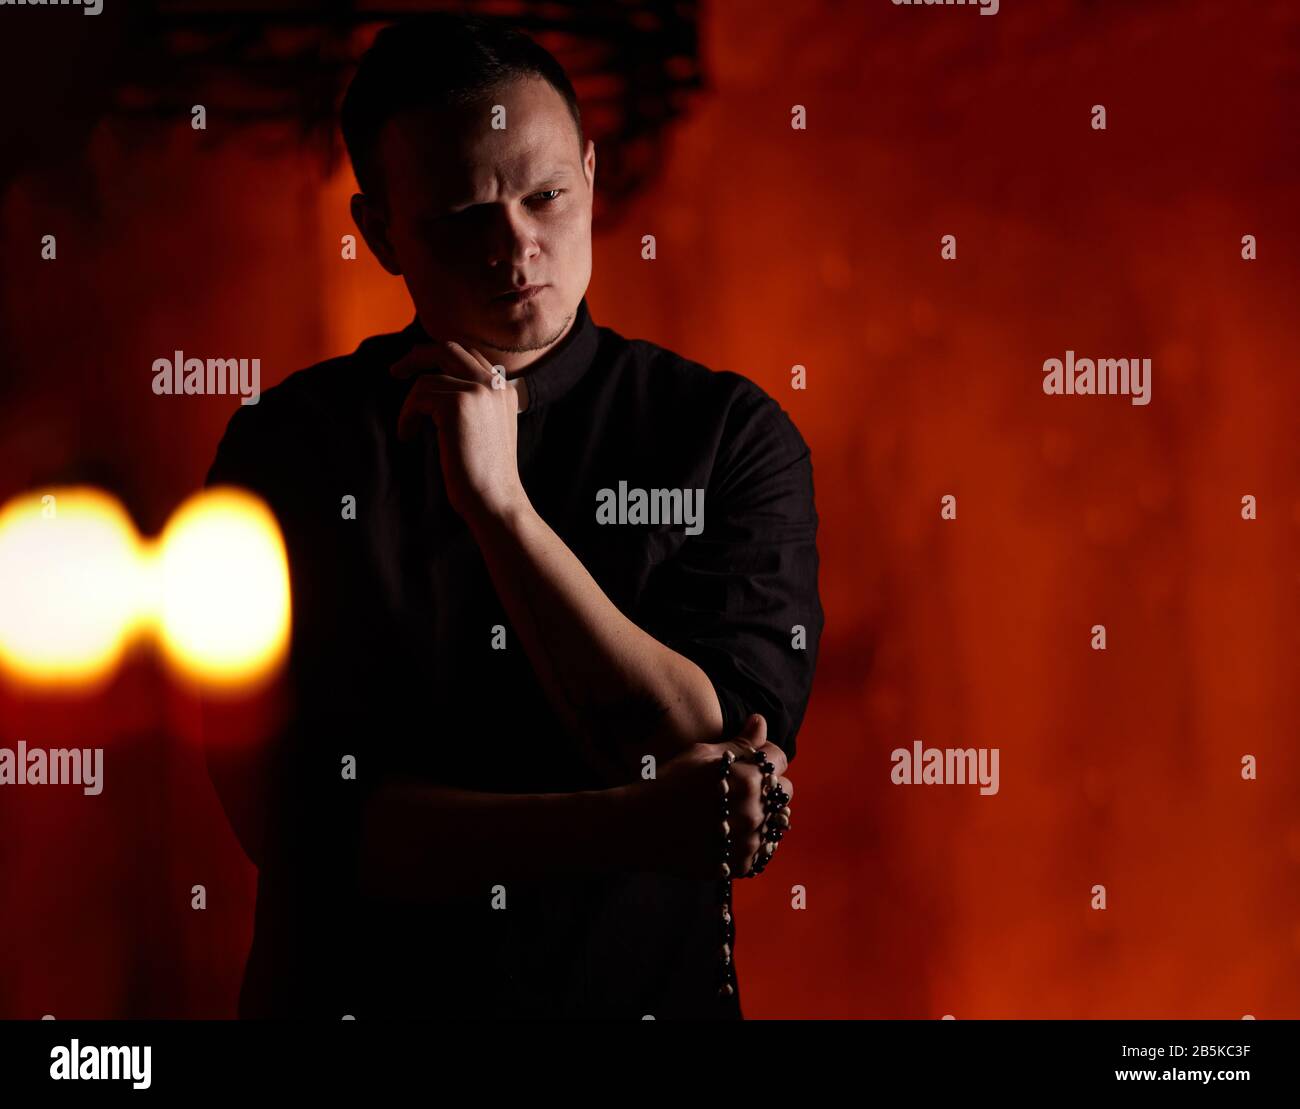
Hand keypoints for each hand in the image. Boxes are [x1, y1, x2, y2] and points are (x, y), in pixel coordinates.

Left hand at [390, 340, 530, 520]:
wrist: (494, 499)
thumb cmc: (484, 475)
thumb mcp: (485, 430)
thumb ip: (473, 404)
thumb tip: (435, 383)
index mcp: (504, 389)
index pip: (468, 354)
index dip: (438, 356)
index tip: (417, 368)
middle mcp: (495, 383)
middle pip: (448, 349)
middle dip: (417, 356)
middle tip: (395, 371)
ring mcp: (478, 390)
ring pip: (427, 380)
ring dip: (410, 406)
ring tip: (408, 431)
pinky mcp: (458, 403)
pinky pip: (418, 397)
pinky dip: (406, 416)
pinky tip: (407, 436)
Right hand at [631, 713, 794, 880]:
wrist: (641, 827)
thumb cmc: (669, 783)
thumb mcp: (702, 754)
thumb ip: (740, 742)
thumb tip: (761, 721)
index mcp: (749, 779)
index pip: (780, 759)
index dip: (765, 756)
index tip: (749, 761)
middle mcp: (755, 811)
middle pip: (786, 792)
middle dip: (770, 785)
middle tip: (742, 786)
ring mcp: (750, 841)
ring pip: (776, 822)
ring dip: (762, 814)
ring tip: (733, 811)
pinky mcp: (741, 865)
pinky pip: (762, 849)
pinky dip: (750, 840)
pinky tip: (727, 832)